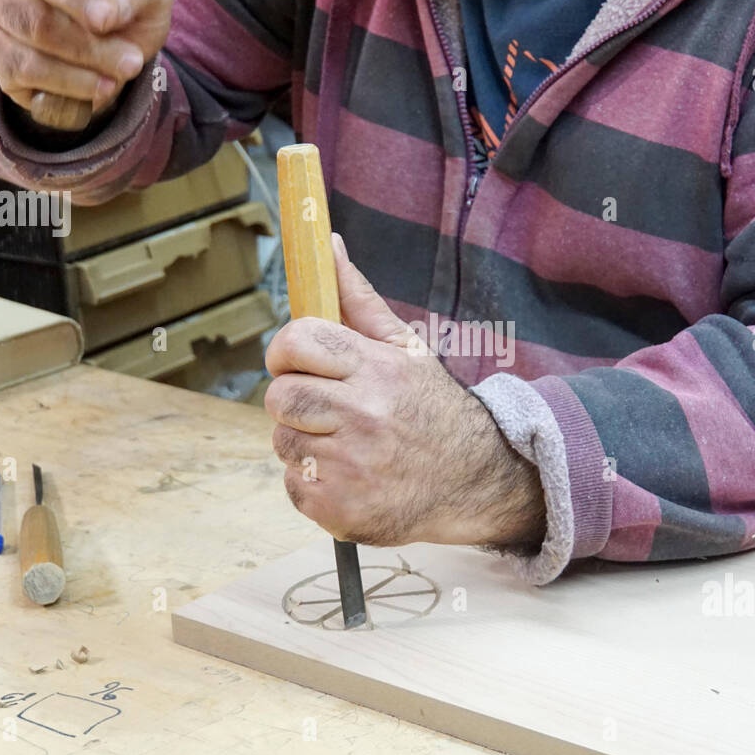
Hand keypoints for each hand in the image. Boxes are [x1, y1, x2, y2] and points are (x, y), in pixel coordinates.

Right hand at [0, 0, 173, 120]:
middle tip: (111, 21)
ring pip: (33, 24)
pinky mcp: (0, 55)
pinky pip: (27, 68)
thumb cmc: (126, 9)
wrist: (112, 60)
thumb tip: (110, 8)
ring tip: (127, 65)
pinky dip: (72, 82)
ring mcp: (2, 9)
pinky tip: (103, 86)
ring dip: (87, 51)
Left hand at [265, 236, 545, 549]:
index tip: (298, 364)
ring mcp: (351, 467)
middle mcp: (364, 416)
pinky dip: (313, 484)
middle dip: (296, 402)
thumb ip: (358, 300)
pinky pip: (294, 484)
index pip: (296, 341)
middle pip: (279, 396)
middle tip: (329, 410)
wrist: (475, 483)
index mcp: (377, 369)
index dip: (286, 352)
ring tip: (346, 446)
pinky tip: (350, 477)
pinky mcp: (340, 510)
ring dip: (305, 444)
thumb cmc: (431, 410)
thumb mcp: (405, 351)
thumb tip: (328, 244)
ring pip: (283, 442)